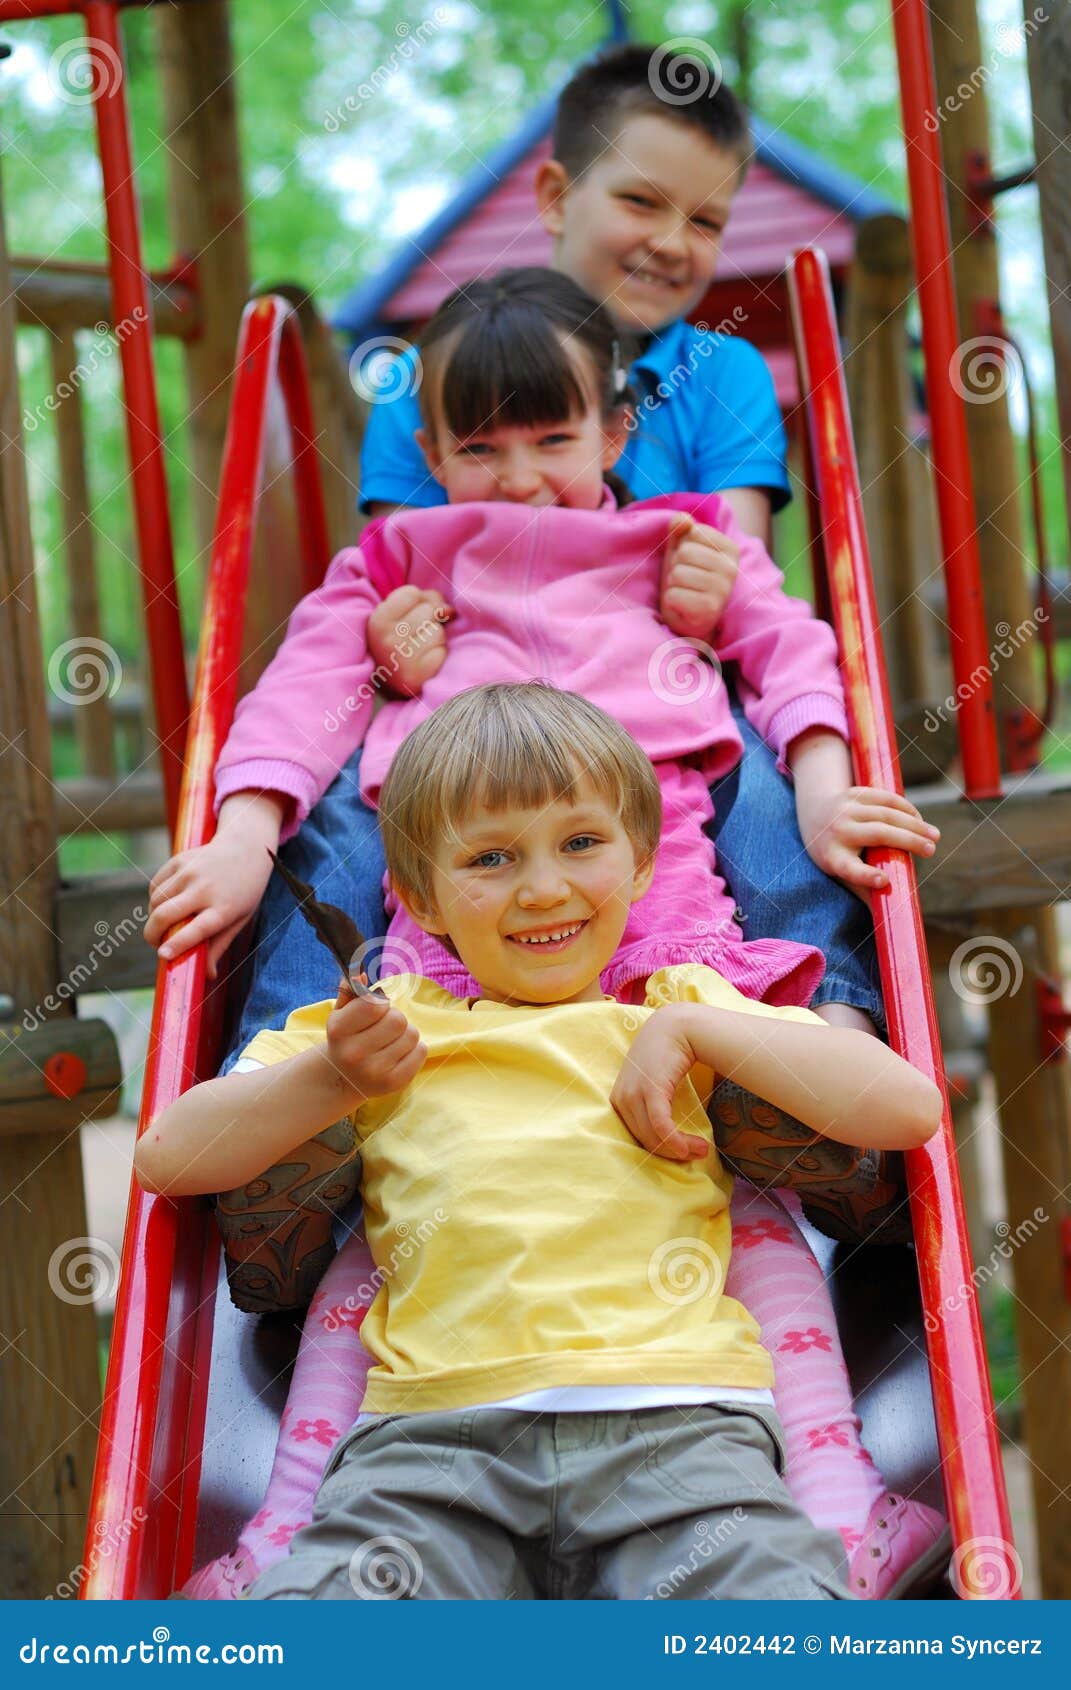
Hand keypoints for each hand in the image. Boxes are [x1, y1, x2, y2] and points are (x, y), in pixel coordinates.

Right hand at [146, 833, 274, 975]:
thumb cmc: (245, 891)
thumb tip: (208, 975)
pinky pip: (155, 885)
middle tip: (155, 944)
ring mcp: (190, 872)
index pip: (196, 930)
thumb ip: (220, 945)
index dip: (177, 944)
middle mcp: (205, 889)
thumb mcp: (240, 919)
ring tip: (164, 923)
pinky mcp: (179, 860)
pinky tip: (166, 903)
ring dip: (153, 917)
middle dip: (152, 934)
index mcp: (223, 909)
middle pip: (165, 915)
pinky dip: (154, 898)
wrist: (247, 847)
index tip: (162, 955)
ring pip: (156, 901)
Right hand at [325, 978, 425, 1101]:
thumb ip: (350, 991)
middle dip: (395, 1018)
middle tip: (384, 1027)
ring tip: (390, 1041)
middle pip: (398, 1019)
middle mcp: (354, 1053)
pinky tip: (399, 1053)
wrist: (344, 1079)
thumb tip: (360, 975)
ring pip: (412, 1034)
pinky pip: (421, 1051)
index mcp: (339, 1031)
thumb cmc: (347, 1038)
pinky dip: (415, 1048)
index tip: (375, 1010)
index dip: (380, 1003)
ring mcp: (375, 1071)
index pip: (374, 1005)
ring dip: (405, 1033)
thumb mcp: (340, 1014)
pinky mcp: (395, 1082)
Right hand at [367, 584, 452, 696]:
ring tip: (421, 648)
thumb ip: (425, 600)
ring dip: (436, 638)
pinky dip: (439, 654)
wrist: (393, 681)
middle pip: (428, 610)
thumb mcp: (401, 614)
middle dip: (430, 619)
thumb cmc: (400, 639)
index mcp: (377, 621)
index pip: (411, 593)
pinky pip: (441, 651)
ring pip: (437, 631)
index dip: (418, 601)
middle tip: (417, 635)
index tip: (411, 614)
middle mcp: (386, 640)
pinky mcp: (417, 675)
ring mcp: (402, 659)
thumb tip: (449, 610)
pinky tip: (427, 661)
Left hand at [610, 1005, 710, 1161]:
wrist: (676, 1026)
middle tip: (698, 1154)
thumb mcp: (652, 1081)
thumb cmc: (666, 1054)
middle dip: (672, 1153)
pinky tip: (691, 1147)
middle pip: (644, 1140)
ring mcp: (633, 1093)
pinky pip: (660, 1125)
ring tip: (702, 1150)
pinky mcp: (650, 1090)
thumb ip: (652, 1102)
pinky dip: (675, 1140)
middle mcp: (621, 1098)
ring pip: (653, 1136)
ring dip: (680, 1149)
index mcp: (619, 1098)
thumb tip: (665, 1130)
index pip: (636, 1135)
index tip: (684, 1153)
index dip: (660, 1149)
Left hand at [660, 513, 738, 641]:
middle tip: (686, 581)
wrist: (690, 619)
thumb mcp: (682, 548)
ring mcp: (722, 590)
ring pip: (677, 574)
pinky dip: (672, 601)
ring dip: (673, 585)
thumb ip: (681, 528)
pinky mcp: (709, 610)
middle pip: (684, 553)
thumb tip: (681, 519)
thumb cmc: (687, 578)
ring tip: (685, 593)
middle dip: (677, 566)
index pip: (693, 532)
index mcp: (730, 549)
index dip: (683, 547)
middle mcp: (731, 569)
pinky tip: (683, 607)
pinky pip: (673, 595)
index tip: (692, 563)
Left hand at [796, 783, 939, 891]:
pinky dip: (906, 809)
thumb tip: (888, 923)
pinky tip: (919, 820)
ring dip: (914, 824)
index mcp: (833, 858)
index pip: (849, 869)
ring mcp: (845, 810)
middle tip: (932, 851)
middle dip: (907, 841)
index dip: (866, 876)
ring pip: (885, 814)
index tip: (884, 881)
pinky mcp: (854, 793)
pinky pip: (885, 798)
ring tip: (934, 836)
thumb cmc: (836, 853)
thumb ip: (865, 891)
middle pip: (877, 834)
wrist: (814, 815)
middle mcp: (838, 832)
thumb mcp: (841, 874)